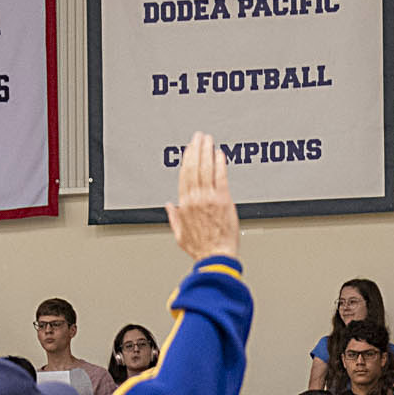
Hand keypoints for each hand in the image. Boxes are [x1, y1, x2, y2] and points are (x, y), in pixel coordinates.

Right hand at [166, 131, 240, 261]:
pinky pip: (221, 176)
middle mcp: (196, 198)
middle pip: (194, 167)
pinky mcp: (223, 200)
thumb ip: (174, 218)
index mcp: (184, 205)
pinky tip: (220, 154)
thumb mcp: (180, 235)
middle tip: (198, 137)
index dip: (186, 160)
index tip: (189, 150)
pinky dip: (220, 163)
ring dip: (207, 151)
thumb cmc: (202, 249)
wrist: (216, 257)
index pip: (184, 175)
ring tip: (208, 140)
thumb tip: (169, 207)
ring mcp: (209, 198)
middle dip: (196, 149)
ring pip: (206, 168)